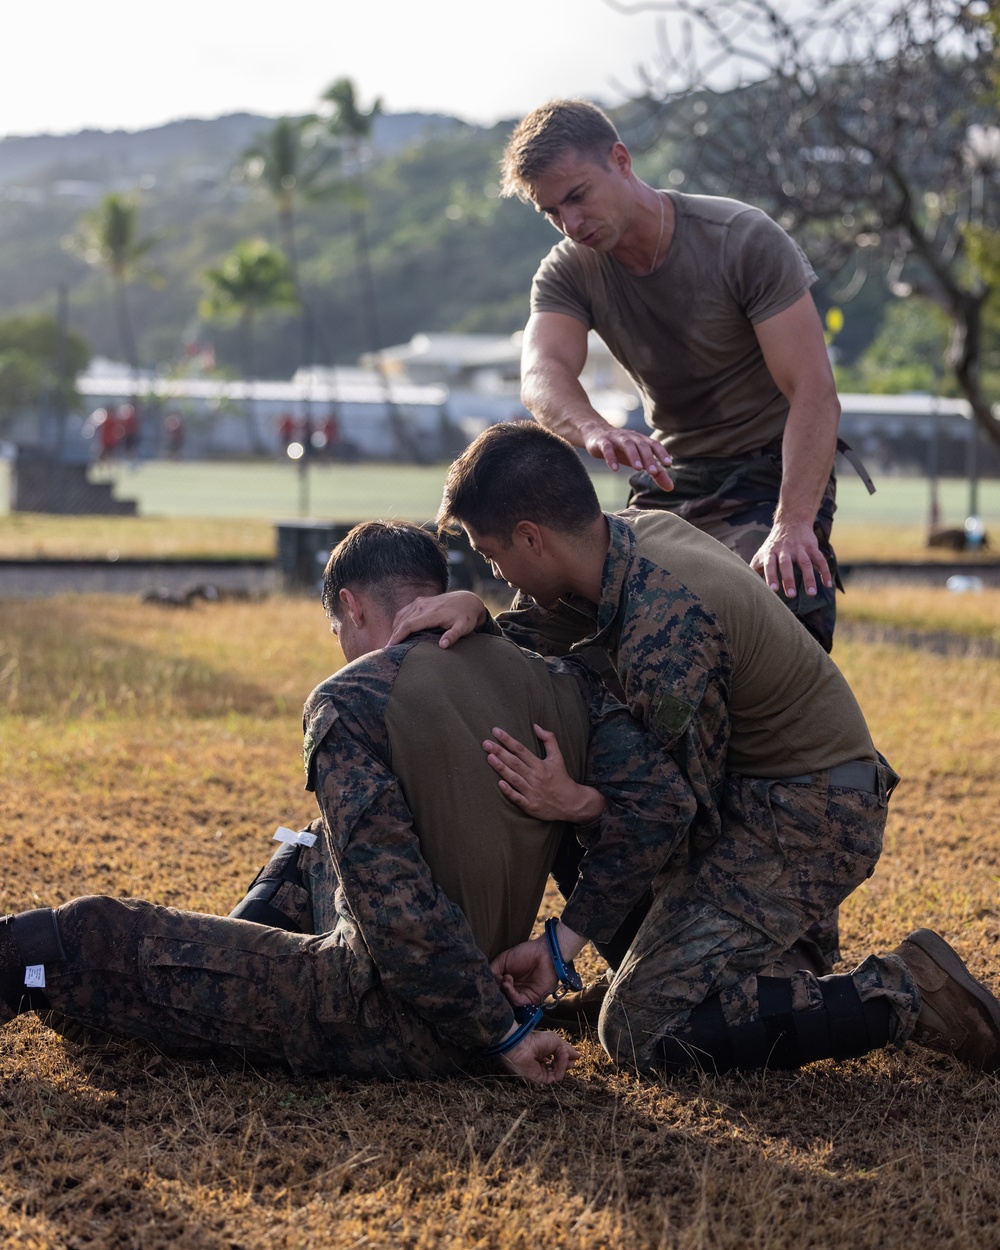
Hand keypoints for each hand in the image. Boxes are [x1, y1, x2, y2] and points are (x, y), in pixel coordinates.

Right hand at [387, 590, 486, 647]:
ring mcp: (420, 602)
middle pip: (401, 622)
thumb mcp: (464, 627)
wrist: (467, 600)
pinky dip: (398, 623)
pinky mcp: (419, 601)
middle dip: (393, 636)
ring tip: (391, 644)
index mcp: (431, 613)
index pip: (409, 625)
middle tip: (386, 651)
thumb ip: (454, 635)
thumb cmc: (466, 617)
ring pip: (401, 617)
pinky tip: (397, 633)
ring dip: (394, 630)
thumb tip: (443, 645)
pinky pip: (404, 612)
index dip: (398, 636)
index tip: (389, 647)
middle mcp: (423, 605)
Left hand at [483, 724, 605, 823]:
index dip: (507, 740)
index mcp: (541, 765)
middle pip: (515, 762)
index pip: (521, 749)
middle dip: (499, 752)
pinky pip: (518, 798)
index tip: (496, 731)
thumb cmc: (561, 778)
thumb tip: (536, 726)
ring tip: (489, 757)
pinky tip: (499, 784)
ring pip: (514, 778)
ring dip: (501, 768)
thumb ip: (549, 740)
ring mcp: (533, 792)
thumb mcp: (558, 757)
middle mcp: (536, 777)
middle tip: (485, 743)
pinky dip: (509, 791)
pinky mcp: (531, 805)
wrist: (571, 803)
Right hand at [491, 937, 556, 1006]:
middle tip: (496, 981)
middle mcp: (513, 990)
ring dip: (503, 991)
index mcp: (506, 982)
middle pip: (499, 998)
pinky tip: (507, 982)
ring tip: (505, 979)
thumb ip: (492, 971)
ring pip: (507, 1002)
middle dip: (495, 991)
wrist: (544, 953)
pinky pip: (517, 1001)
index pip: (494, 989)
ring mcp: (521, 995)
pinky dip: (510, 994)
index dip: (490, 987)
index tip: (486, 980)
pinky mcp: (530, 1000)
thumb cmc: (525, 953)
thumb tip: (485, 983)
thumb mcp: (503, 960)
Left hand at [499, 1029, 579, 1083]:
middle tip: (570, 1059)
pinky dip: (561, 1071)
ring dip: (564, 1065)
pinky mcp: (540, 1081)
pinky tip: (562, 1063)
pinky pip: (555, 1079)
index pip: (558, 1060)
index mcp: (544, 1054)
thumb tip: (578, 1055)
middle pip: (559, 1068)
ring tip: (565, 1056)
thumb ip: (567, 1050)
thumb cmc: (537, 1040)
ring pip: (559, 1074)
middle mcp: (543, 1064)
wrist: (523, 1047)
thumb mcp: (556, 1041)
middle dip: (567, 1063)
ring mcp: (542, 1073)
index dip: (566, 1058)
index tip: (573, 1056)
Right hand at [582, 426, 672, 489]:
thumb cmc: (622, 449)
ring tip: (638, 468)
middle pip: (642, 446)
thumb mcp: (640, 460)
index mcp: (641, 441)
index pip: (654, 444)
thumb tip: (671, 488)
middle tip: (653, 472)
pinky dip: (611, 458)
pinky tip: (615, 469)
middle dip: (648, 458)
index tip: (668, 464)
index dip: (662, 453)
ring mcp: (616, 438)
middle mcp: (631, 437)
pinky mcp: (603, 442)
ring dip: (633, 456)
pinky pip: (607, 449)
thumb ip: (655, 473)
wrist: (596, 434)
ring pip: (627, 445)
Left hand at [750, 518, 832, 599]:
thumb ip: (754, 568)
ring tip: (811, 594)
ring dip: (809, 579)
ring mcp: (800, 548)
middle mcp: (785, 550)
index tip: (773, 590)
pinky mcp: (812, 547)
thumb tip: (743, 583)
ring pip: (805, 563)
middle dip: (788, 579)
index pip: (770, 565)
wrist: (791, 521)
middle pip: (787, 565)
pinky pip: (820, 560)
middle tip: (791, 595)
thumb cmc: (774, 544)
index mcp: (771, 552)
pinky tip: (827, 584)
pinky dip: (824, 572)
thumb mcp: (762, 553)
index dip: (770, 576)